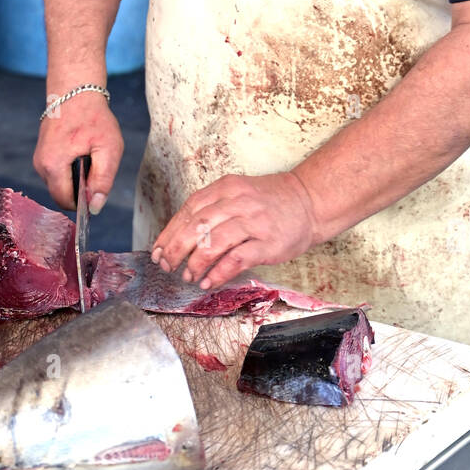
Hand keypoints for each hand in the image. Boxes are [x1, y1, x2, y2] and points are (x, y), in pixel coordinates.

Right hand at [33, 91, 122, 213]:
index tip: (98, 186)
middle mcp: (40, 165)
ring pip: (60, 185)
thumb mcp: (108, 148)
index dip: (83, 202)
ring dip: (76, 179)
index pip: (65, 201)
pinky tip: (80, 152)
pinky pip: (58, 174)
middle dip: (80, 189)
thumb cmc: (93, 117)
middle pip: (62, 195)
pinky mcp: (42, 156)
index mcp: (53, 165)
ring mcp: (39, 160)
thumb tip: (95, 207)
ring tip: (88, 156)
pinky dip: (71, 170)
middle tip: (95, 165)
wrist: (75, 92)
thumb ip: (102, 180)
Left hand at [151, 171, 317, 290]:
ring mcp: (253, 222)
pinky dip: (219, 272)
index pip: (189, 209)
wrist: (310, 201)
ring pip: (213, 242)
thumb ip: (213, 209)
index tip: (158, 251)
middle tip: (167, 265)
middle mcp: (238, 202)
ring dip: (195, 263)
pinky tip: (209, 281)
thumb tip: (180, 236)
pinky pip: (236, 259)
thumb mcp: (239, 193)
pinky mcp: (268, 243)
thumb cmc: (271, 201)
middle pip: (196, 225)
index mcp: (226, 188)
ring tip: (188, 276)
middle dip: (176, 248)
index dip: (170, 232)